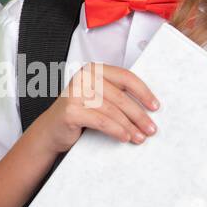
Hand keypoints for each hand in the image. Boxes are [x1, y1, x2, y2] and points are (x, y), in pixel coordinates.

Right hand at [35, 62, 159, 154]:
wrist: (51, 130)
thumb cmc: (79, 114)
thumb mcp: (98, 98)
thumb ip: (116, 95)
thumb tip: (148, 107)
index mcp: (93, 69)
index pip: (125, 77)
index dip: (143, 92)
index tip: (155, 106)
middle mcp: (83, 77)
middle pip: (121, 96)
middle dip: (139, 115)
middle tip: (151, 128)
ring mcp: (75, 93)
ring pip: (113, 110)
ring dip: (130, 126)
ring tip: (140, 137)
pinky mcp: (71, 110)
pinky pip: (101, 121)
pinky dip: (116, 131)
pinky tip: (125, 137)